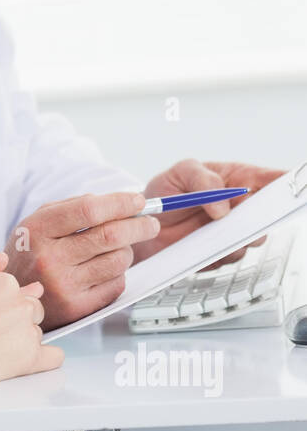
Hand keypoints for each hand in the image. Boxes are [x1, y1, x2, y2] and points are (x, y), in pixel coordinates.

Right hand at [0, 264, 61, 401]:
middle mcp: (19, 305)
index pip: (18, 289)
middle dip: (17, 317)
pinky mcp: (28, 360)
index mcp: (3, 283)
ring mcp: (26, 332)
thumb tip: (0, 261)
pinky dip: (46, 358)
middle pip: (33, 309)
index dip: (4, 301)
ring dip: (24, 337)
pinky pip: (54, 357)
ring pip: (38, 332)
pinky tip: (35, 358)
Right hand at [3, 191, 159, 330]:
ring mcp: (63, 285)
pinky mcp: (77, 307)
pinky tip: (103, 270)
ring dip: (126, 251)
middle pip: (109, 236)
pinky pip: (115, 284)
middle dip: (138, 226)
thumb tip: (120, 203)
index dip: (120, 203)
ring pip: (118, 261)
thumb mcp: (38, 221)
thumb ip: (74, 207)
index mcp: (38, 230)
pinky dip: (117, 273)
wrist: (12, 294)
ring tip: (117, 248)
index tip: (138, 201)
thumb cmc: (30, 252)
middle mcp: (49, 258)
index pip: (89, 210)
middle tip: (150, 223)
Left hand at [135, 159, 284, 267]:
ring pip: (252, 238)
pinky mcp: (219, 253)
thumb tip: (223, 206)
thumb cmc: (163, 193)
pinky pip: (230, 256)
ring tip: (216, 231)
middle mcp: (237, 207)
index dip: (283, 182)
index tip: (291, 186)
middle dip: (265, 215)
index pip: (266, 178)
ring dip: (239, 236)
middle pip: (267, 213)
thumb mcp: (179, 173)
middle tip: (249, 216)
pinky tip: (203, 246)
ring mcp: (230, 232)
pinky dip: (220, 253)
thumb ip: (203, 180)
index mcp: (233, 179)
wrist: (140, 227)